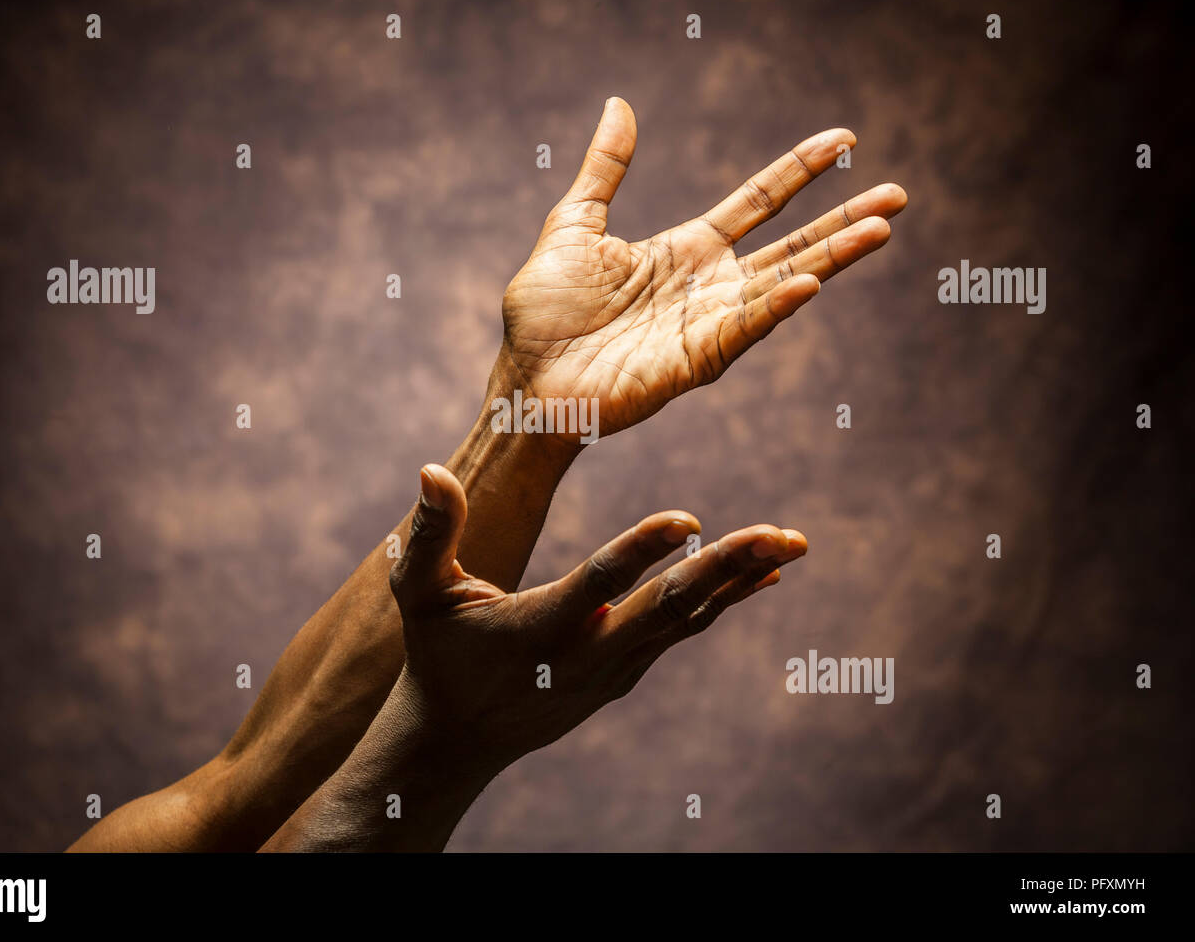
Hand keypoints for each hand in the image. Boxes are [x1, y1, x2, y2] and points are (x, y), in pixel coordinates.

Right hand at [388, 463, 807, 769]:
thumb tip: (430, 470)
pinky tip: (762, 575)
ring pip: (686, 621)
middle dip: (726, 570)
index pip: (598, 585)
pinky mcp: (625, 672)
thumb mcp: (418, 592)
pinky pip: (682, 632)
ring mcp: (613, 670)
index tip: (690, 520)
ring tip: (793, 543)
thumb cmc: (437, 654)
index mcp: (538, 630)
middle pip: (667, 609)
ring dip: (739, 580)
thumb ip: (432, 533)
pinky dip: (722, 602)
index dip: (642, 551)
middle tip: (783, 535)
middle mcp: (586, 655)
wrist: (456, 739)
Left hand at [501, 97, 906, 438]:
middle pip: (792, 244)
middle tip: (898, 195)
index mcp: (686, 251)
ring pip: (783, 285)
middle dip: (843, 219)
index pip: (759, 203)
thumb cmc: (545, 313)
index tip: (844, 140)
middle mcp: (709, 286)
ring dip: (832, 259)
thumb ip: (605, 168)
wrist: (526, 379)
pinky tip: (810, 283)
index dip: (800, 171)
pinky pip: (744, 329)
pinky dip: (776, 307)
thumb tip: (620, 105)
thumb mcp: (574, 222)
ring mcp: (709, 325)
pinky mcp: (696, 361)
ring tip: (879, 229)